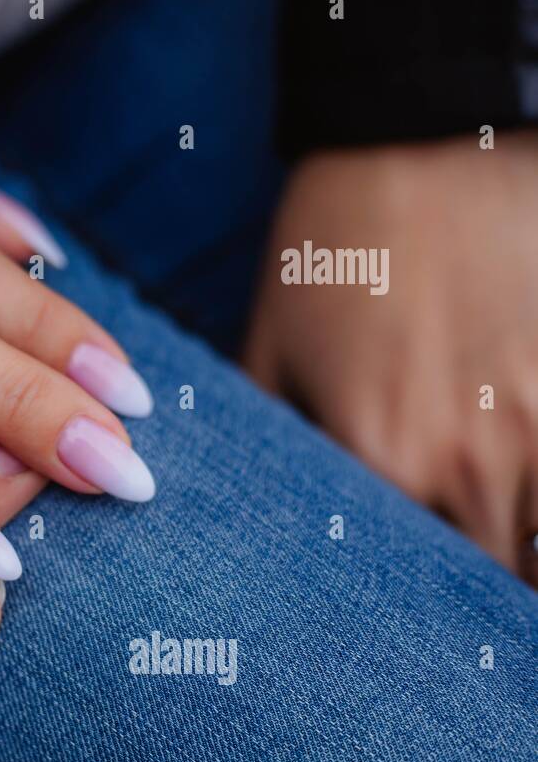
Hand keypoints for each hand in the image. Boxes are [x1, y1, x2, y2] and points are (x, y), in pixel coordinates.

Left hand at [245, 136, 537, 581]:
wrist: (420, 142)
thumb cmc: (330, 248)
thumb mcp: (269, 348)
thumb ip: (267, 441)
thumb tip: (252, 501)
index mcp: (376, 458)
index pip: (396, 578)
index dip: (399, 606)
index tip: (397, 619)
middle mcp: (465, 458)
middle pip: (484, 576)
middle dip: (466, 594)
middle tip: (449, 601)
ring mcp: (536, 423)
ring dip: (518, 558)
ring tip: (492, 559)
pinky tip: (524, 509)